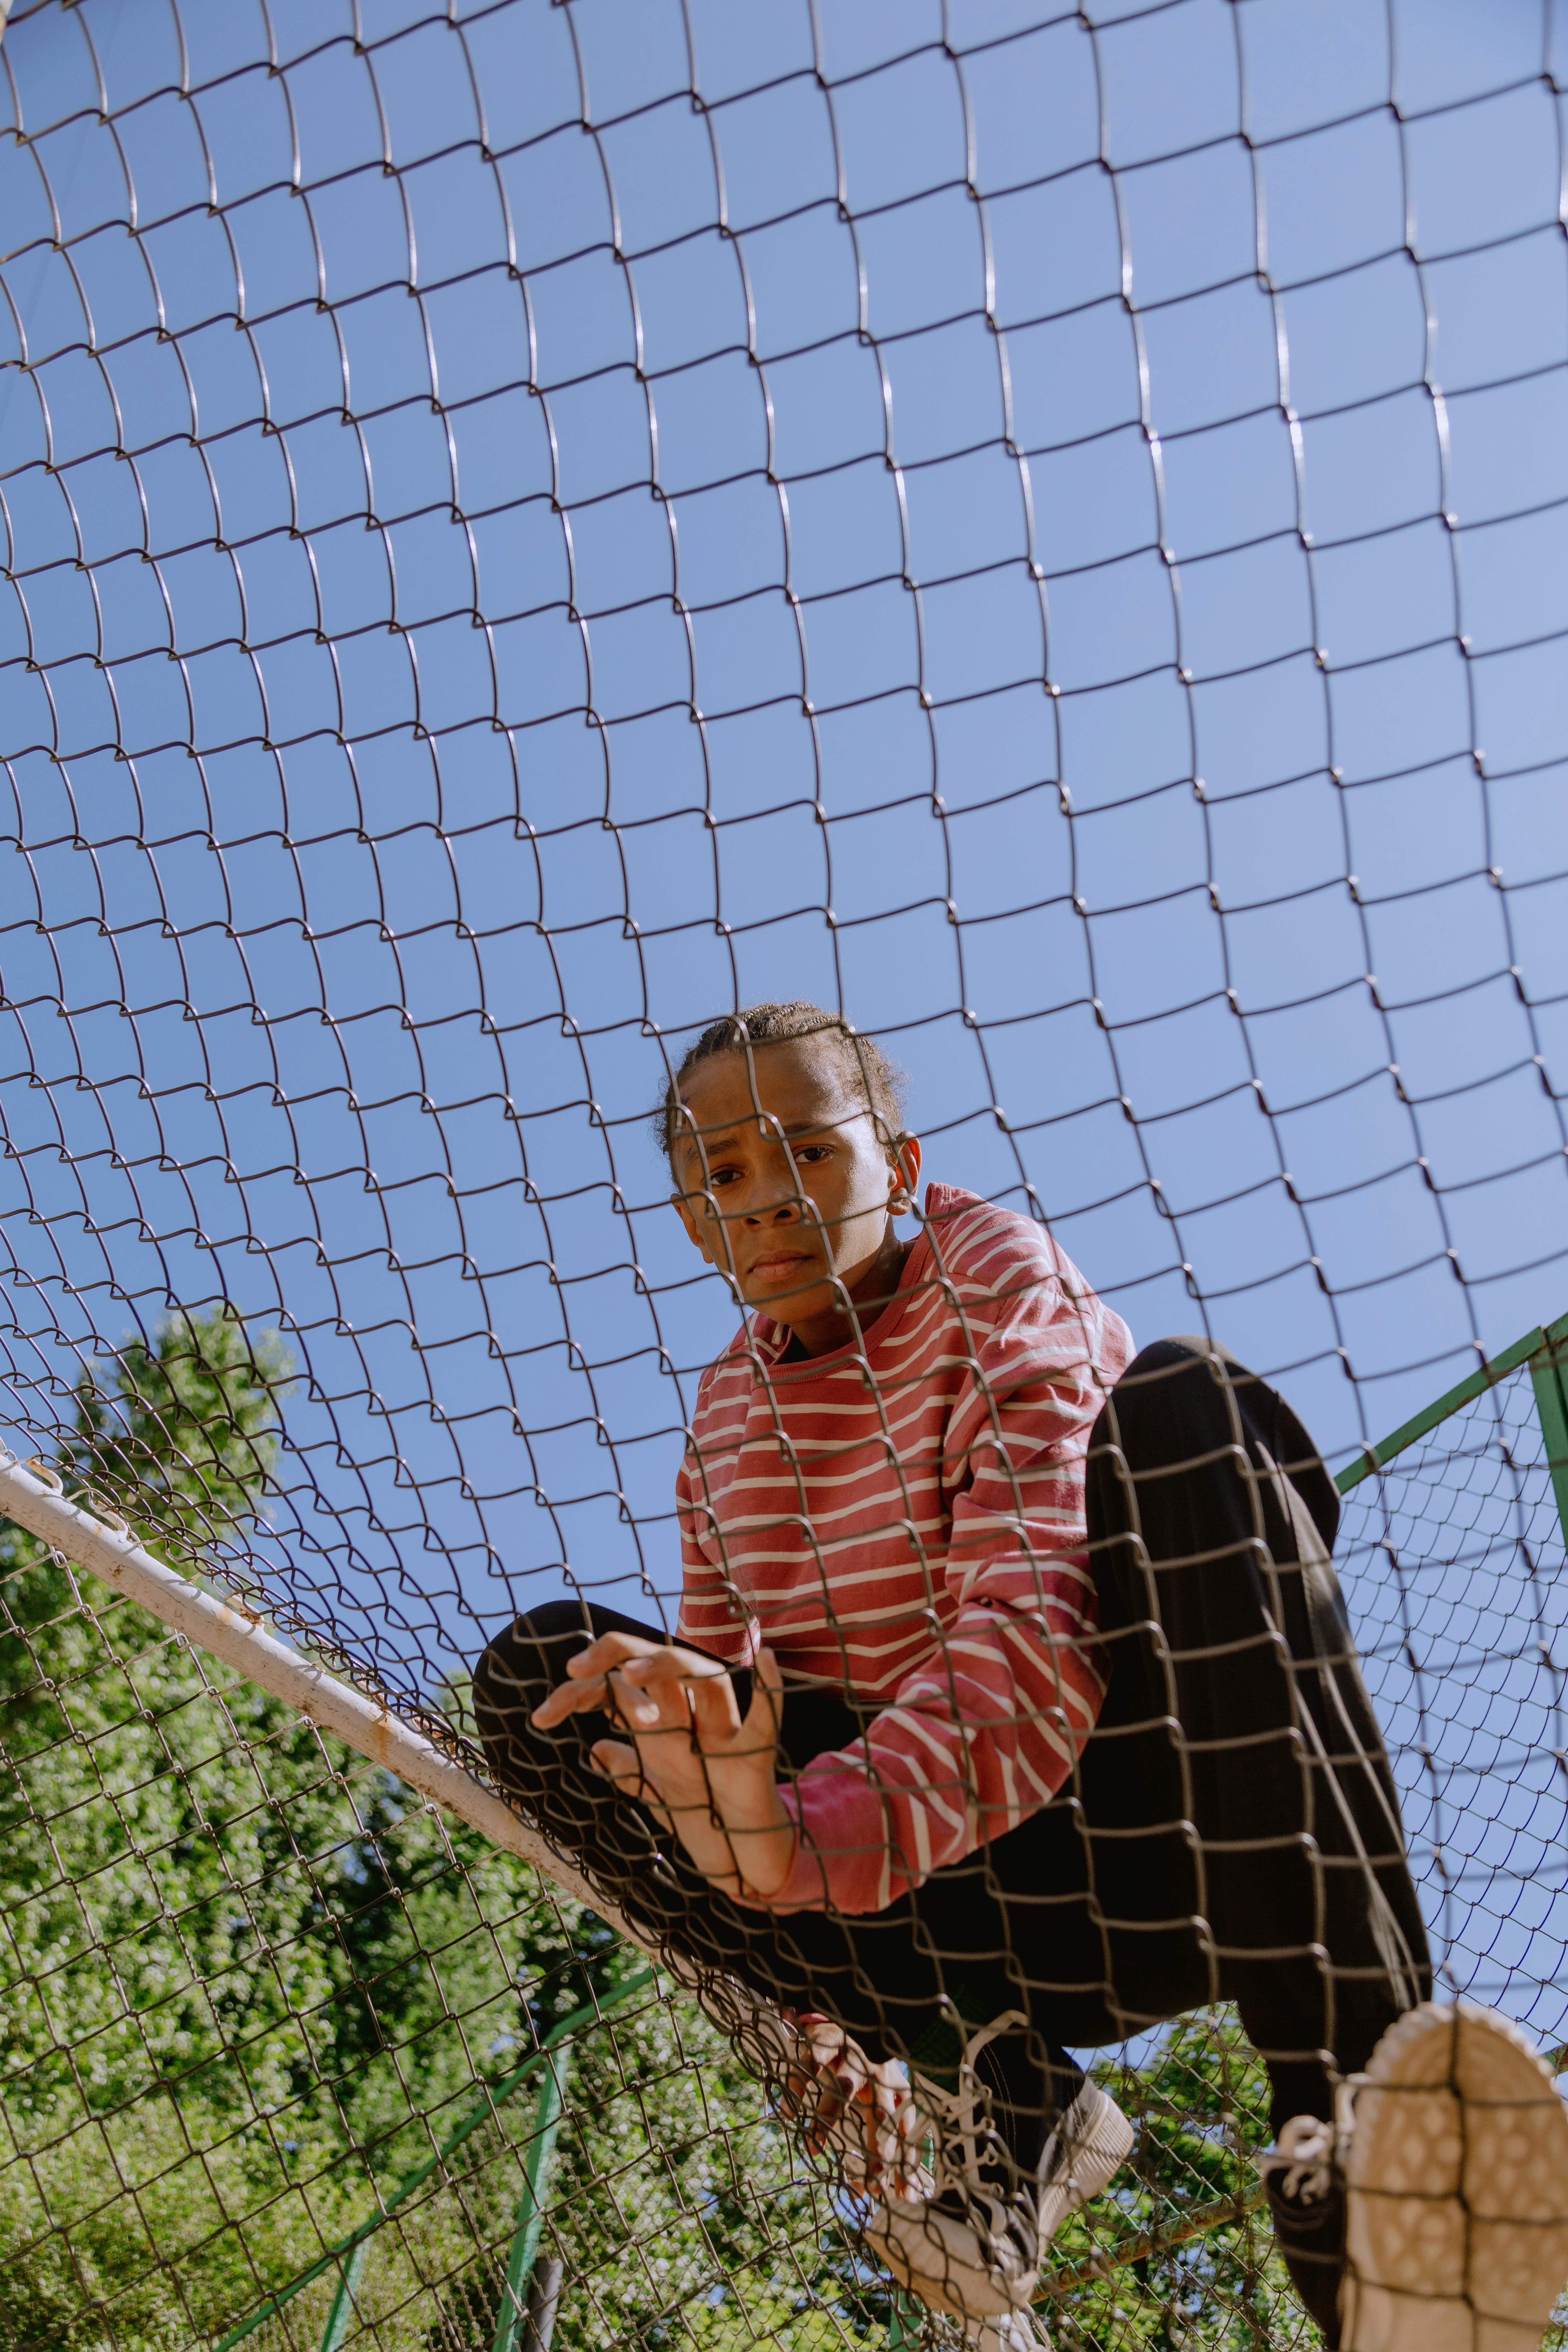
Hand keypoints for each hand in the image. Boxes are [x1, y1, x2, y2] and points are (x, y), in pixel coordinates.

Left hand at [531, 1631, 797, 1901]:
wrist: (739, 1851)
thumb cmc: (700, 1809)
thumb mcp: (656, 1788)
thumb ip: (630, 1769)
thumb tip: (596, 1749)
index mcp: (661, 1718)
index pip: (617, 1685)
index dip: (577, 1693)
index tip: (540, 1718)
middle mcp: (689, 1713)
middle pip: (652, 1661)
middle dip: (612, 1655)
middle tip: (572, 1668)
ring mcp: (722, 1728)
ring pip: (701, 1676)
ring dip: (670, 1666)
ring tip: (633, 1672)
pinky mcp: (752, 1752)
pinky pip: (765, 1717)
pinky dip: (770, 1689)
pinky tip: (767, 1660)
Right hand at [779, 2014, 930, 2200]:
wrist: (850, 2015)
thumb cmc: (867, 2071)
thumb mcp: (886, 2103)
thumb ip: (893, 2145)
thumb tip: (908, 2196)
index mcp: (894, 2091)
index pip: (902, 2132)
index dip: (897, 2164)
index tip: (882, 2194)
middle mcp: (877, 2074)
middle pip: (882, 2113)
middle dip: (879, 2148)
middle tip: (871, 2183)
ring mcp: (852, 2056)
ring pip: (843, 2087)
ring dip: (828, 2119)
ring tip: (814, 2149)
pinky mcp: (826, 2040)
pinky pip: (811, 2062)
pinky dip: (797, 2087)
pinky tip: (786, 2111)